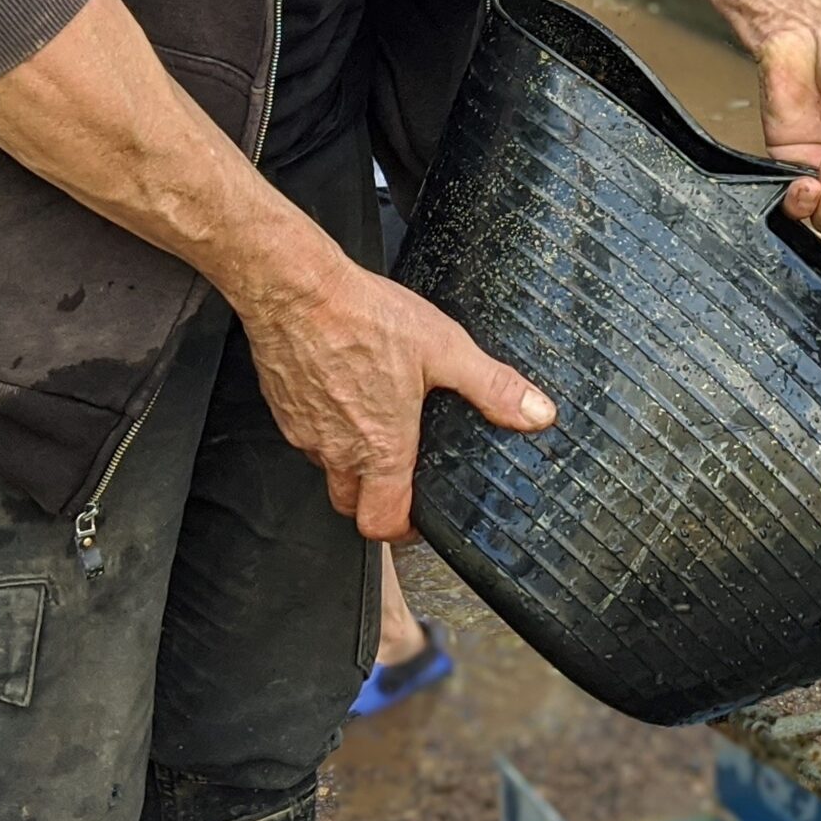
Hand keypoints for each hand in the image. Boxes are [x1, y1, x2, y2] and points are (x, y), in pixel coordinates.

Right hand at [241, 256, 555, 539]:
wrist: (296, 291)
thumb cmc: (363, 318)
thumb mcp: (445, 348)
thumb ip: (492, 387)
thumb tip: (537, 415)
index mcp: (380, 447)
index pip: (382, 523)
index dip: (404, 529)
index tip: (419, 516)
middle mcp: (337, 450)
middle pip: (351, 505)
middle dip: (376, 499)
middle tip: (400, 475)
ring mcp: (304, 432)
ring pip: (328, 468)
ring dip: (352, 460)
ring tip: (377, 422)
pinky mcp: (283, 408)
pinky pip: (306, 435)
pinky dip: (327, 427)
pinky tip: (345, 391)